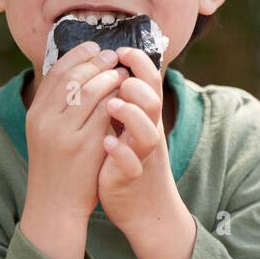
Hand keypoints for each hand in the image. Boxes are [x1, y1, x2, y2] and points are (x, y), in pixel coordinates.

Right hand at [25, 42, 123, 222]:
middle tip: (114, 55)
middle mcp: (47, 121)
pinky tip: (127, 96)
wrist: (54, 205)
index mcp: (36, 114)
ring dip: (111, 77)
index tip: (94, 46)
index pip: (56, 72)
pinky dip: (118, 99)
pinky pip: (106, 113)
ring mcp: (66, 133)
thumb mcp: (45, 133)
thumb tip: (75, 71)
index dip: (77, 55)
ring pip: (92, 91)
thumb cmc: (55, 166)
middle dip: (97, 62)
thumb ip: (56, 105)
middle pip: (74, 77)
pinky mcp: (87, 146)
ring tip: (122, 73)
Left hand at [97, 46, 174, 233]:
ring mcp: (142, 156)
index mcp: (145, 117)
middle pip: (153, 102)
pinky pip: (131, 164)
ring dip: (131, 116)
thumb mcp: (130, 127)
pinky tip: (106, 143)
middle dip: (137, 86)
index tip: (122, 50)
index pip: (150, 82)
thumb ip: (125, 100)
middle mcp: (148, 133)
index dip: (140, 64)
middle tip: (120, 79)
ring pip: (147, 133)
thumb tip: (107, 67)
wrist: (145, 208)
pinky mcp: (131, 178)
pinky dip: (120, 152)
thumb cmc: (130, 161)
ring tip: (113, 105)